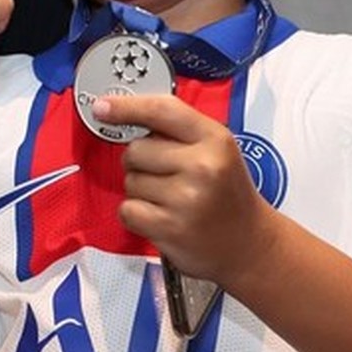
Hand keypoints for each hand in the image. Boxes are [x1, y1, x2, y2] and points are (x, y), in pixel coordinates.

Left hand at [91, 93, 264, 283]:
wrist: (249, 245)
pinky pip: (127, 210)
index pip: (162, 111)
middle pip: (136, 150)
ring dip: (141, 191)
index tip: (102, 106)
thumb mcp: (217, 150)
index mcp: (215, 139)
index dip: (126, 107)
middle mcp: (203, 166)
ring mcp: (186, 198)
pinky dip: (137, 215)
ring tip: (171, 200)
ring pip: (130, 181)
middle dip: (141, 162)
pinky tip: (161, 217)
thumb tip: (123, 113)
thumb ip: (177, 130)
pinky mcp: (170, 227)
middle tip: (167, 176)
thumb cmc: (228, 195)